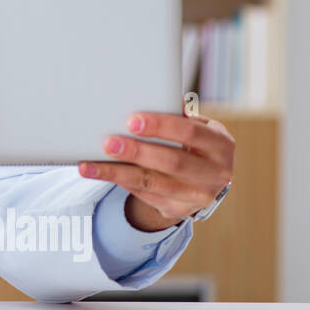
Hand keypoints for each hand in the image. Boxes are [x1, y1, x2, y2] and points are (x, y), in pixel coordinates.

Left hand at [78, 111, 235, 231]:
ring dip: (117, 173)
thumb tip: (142, 99)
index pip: (190, 133)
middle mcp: (215, 173)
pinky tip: (99, 173)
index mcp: (220, 145)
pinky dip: (120, 182)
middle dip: (137, 152)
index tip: (132, 120)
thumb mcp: (198, 129)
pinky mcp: (178, 210)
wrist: (208, 181)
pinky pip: (144, 195)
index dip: (161, 126)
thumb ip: (177, 117)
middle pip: (171, 162)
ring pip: (152, 183)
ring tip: (88, 166)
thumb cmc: (196, 144)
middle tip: (108, 142)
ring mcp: (198, 196)